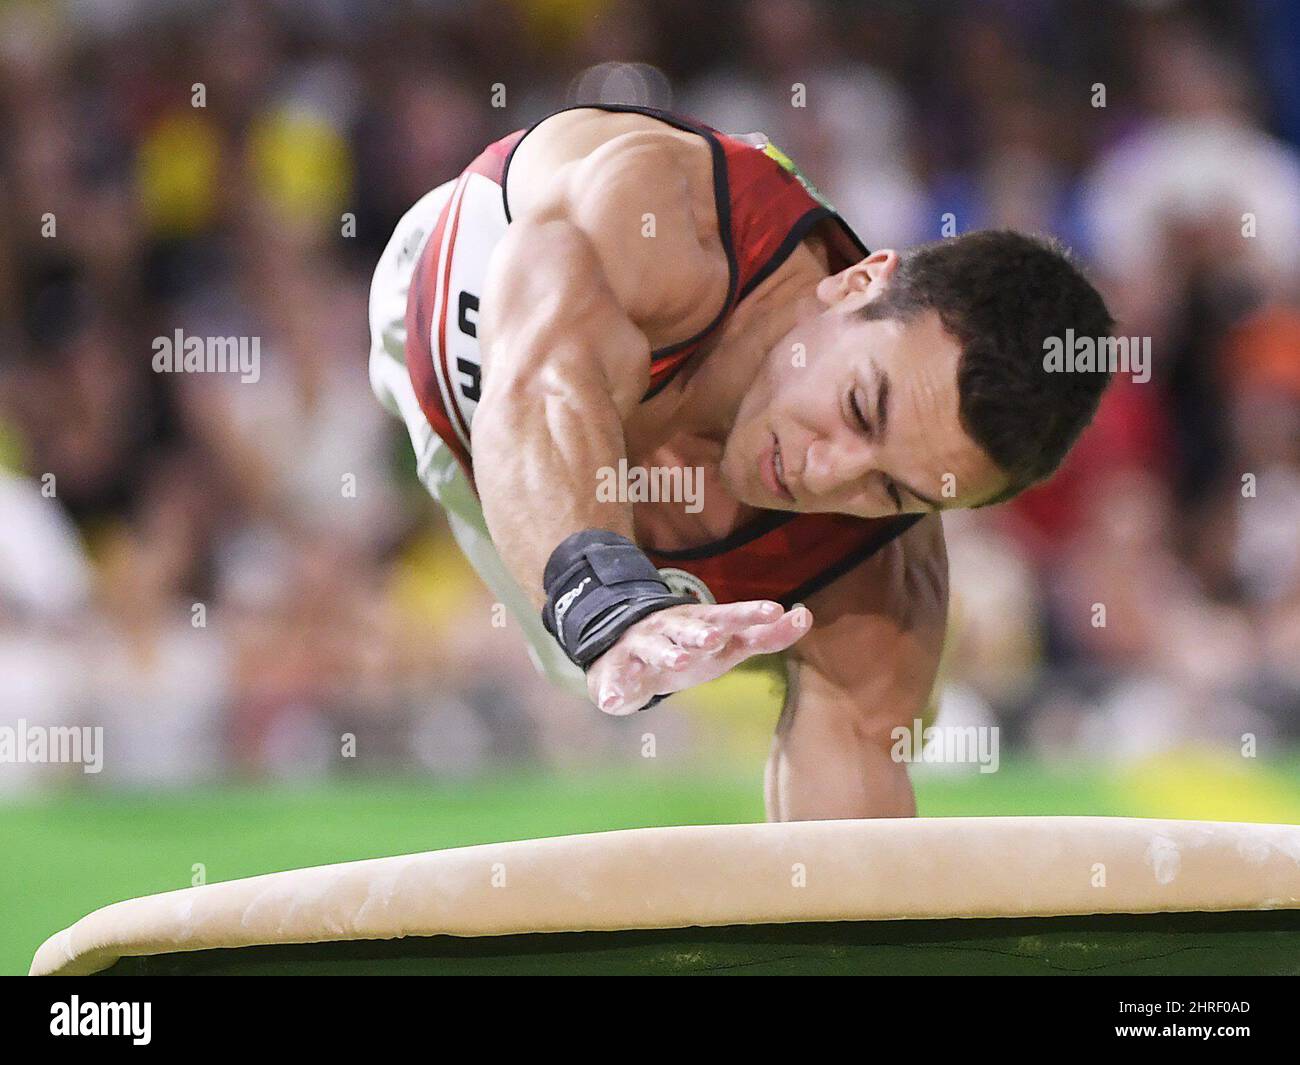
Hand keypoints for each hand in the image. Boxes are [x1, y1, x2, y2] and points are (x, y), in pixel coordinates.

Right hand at [586, 600, 811, 714]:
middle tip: (714, 638)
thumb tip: (806, 615)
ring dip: (665, 654)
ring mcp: (644, 647)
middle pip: (688, 629)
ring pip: (654, 649)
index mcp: (701, 623)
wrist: (627, 655)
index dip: (751, 614)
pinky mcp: (619, 669)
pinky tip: (616, 701)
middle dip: (700, 633)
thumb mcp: (728, 644)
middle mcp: (672, 629)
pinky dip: (614, 690)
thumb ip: (766, 635)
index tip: (775, 610)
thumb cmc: (690, 649)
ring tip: (676, 662)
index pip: (729, 617)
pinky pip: (616, 679)